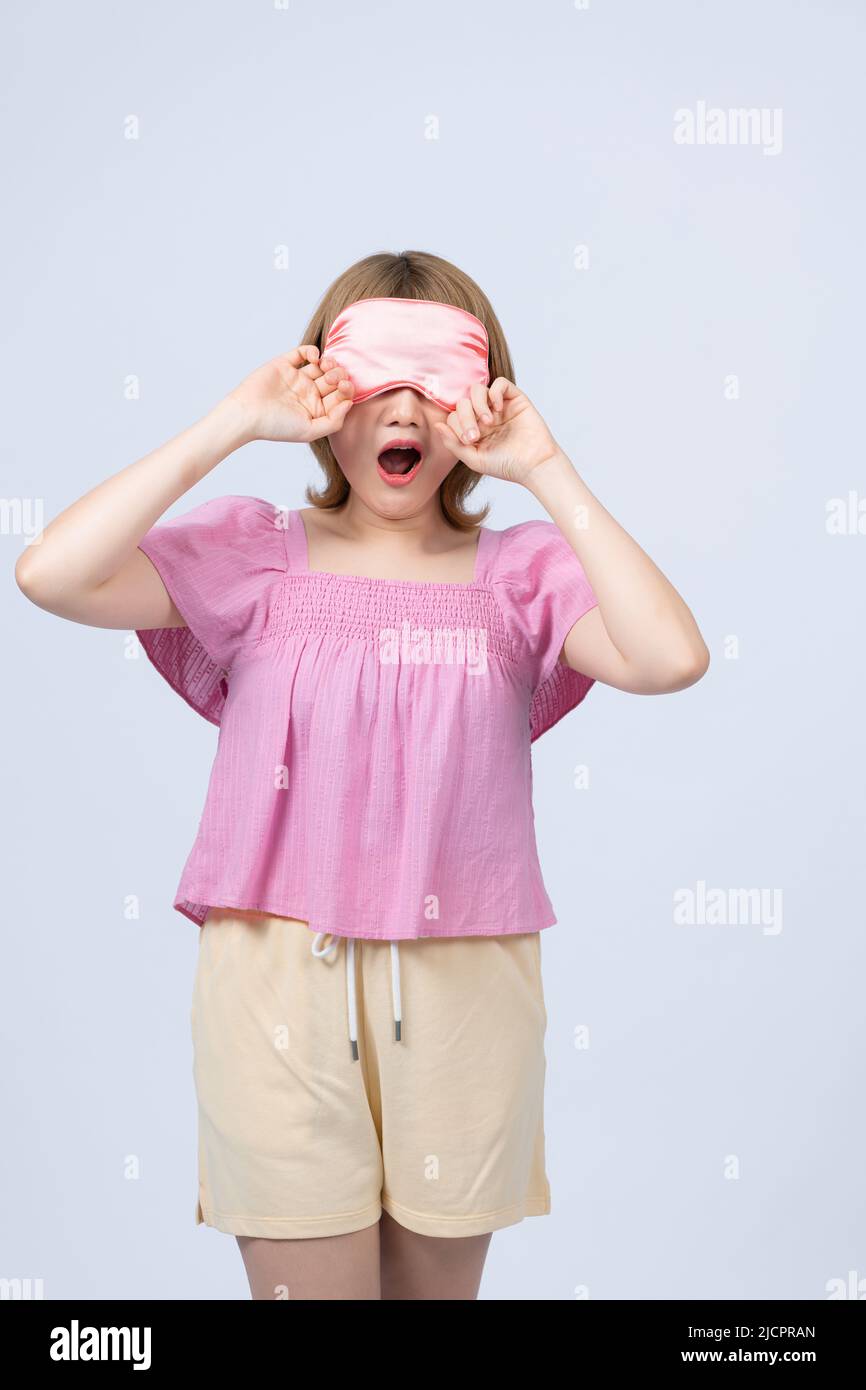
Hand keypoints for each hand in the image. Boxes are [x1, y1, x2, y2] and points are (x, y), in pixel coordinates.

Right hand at [226, 346, 354, 443]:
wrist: (247, 413)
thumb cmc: (276, 426)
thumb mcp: (309, 431)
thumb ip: (333, 421)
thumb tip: (349, 403)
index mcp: (317, 409)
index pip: (340, 396)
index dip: (347, 389)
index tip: (344, 387)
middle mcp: (309, 393)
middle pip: (334, 379)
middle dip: (339, 375)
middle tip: (332, 378)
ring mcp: (297, 378)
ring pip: (323, 365)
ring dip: (330, 363)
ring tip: (325, 366)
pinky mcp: (285, 364)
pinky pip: (304, 352)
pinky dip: (313, 351)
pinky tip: (315, 357)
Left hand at [432, 378, 561, 484]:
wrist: (533, 465)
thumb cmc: (506, 465)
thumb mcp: (474, 459)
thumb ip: (453, 443)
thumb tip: (436, 425)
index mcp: (473, 429)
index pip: (454, 416)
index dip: (457, 425)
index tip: (470, 441)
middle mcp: (484, 416)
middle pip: (463, 402)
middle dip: (465, 418)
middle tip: (475, 435)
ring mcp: (499, 406)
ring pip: (477, 389)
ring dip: (477, 404)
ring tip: (488, 421)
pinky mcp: (515, 399)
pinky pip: (500, 383)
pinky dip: (494, 393)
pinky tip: (497, 409)